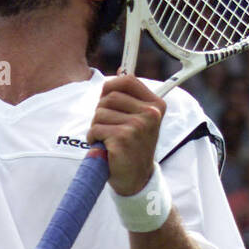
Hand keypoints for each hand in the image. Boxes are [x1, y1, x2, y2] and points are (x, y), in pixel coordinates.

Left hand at [87, 74, 165, 197]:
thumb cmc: (133, 146)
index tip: (107, 99)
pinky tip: (104, 148)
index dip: (110, 87)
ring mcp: (137, 126)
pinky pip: (95, 129)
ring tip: (107, 139)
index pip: (127, 80)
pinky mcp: (123, 139)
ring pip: (99, 113)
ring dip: (96, 127)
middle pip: (108, 97)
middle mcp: (150, 114)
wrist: (136, 179)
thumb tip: (120, 69)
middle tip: (108, 128)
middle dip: (100, 112)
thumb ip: (130, 97)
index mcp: (155, 105)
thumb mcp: (139, 119)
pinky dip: (93, 139)